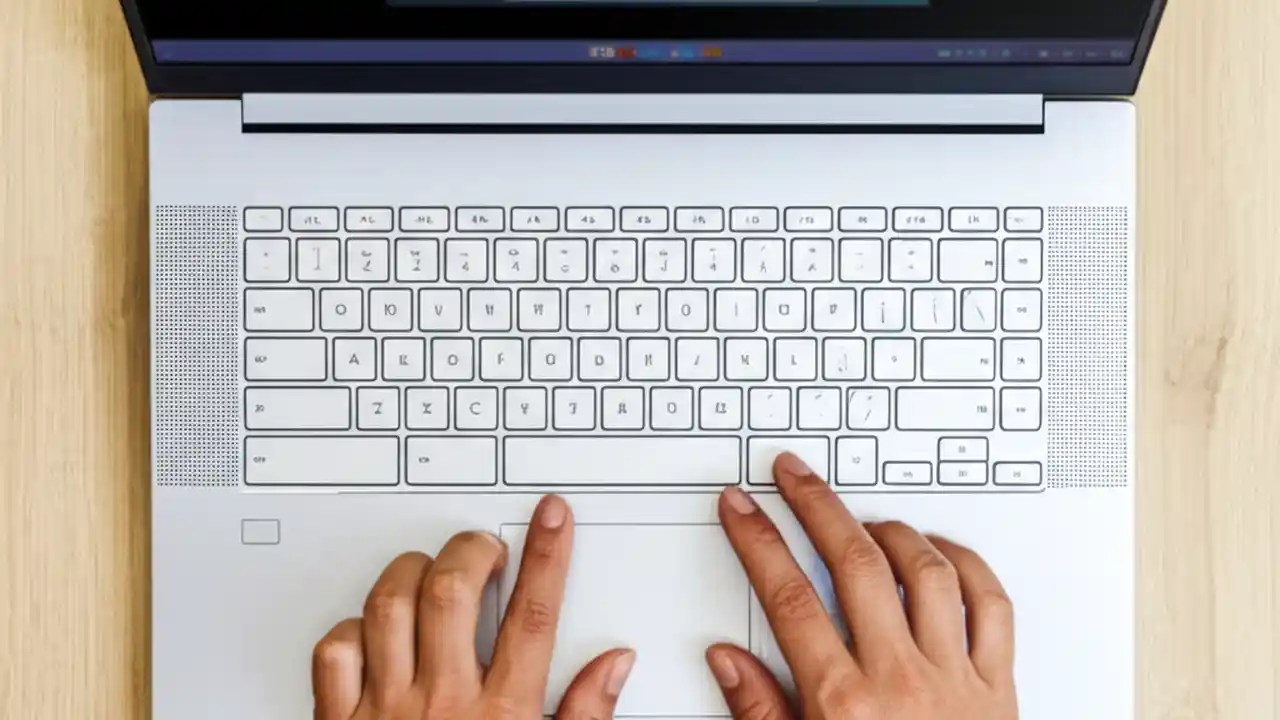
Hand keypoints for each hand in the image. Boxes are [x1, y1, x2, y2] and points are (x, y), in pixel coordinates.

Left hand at [312, 495, 635, 719]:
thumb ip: (583, 716)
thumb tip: (612, 666)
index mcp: (500, 718)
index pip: (533, 614)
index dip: (549, 554)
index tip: (553, 518)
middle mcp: (441, 704)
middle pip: (454, 591)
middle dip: (473, 549)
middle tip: (487, 546)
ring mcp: (384, 710)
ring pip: (389, 606)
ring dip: (411, 572)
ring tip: (430, 570)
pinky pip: (335, 652)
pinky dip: (351, 627)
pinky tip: (373, 627)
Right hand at [706, 453, 1017, 719]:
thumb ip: (762, 711)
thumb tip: (728, 660)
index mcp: (843, 704)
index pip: (789, 597)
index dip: (758, 541)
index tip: (741, 507)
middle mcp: (900, 680)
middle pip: (856, 564)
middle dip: (817, 506)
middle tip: (793, 475)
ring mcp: (955, 678)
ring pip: (926, 572)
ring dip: (890, 531)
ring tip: (862, 517)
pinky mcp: (999, 686)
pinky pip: (991, 604)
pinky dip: (966, 565)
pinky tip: (940, 551)